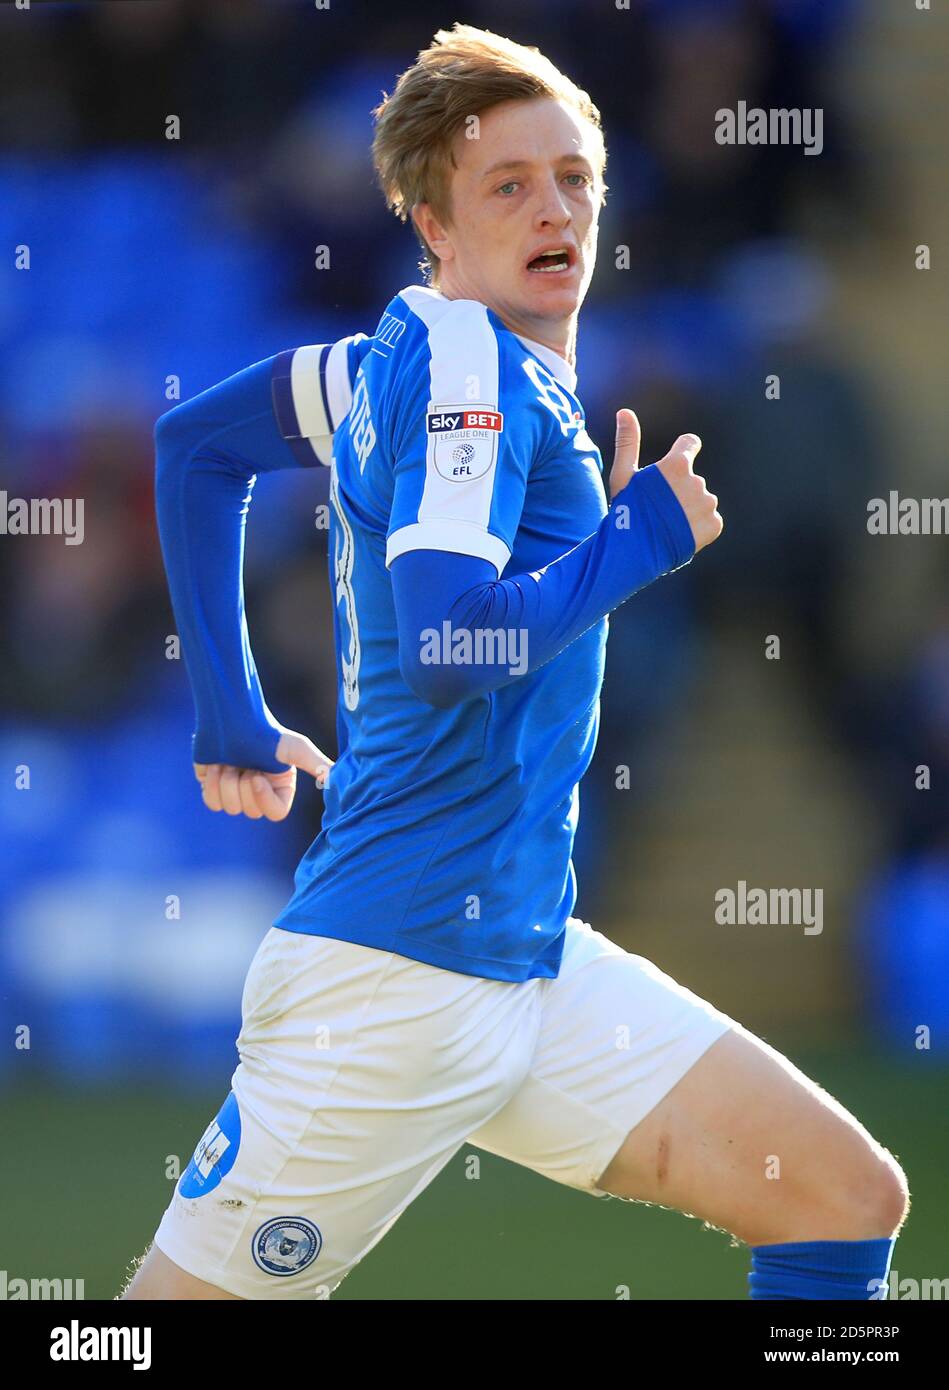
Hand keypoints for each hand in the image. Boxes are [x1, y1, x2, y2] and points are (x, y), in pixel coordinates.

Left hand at [193, 728, 333, 821]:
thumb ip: (318, 766)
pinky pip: (212, 803)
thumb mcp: (297, 749)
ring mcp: (236, 790)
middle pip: (251, 811)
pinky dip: (212, 785)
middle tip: (244, 763)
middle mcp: (260, 791)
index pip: (276, 813)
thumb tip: (335, 780)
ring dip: (226, 783)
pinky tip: (215, 767)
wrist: (230, 717)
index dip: (264, 799)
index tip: (255, 778)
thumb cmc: (266, 731)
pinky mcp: (215, 787)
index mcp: (280, 786)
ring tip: (229, 762)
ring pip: (230, 808)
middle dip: (244, 785)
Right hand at [609, 408, 722, 552]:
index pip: (691, 443)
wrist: (635, 553)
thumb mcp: (623, 476)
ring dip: (689, 509)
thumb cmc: (625, 512)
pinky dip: (698, 527)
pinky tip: (680, 534)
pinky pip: (709, 520)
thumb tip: (624, 411)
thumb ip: (627, 442)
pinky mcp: (714, 524)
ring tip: (668, 525)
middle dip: (679, 491)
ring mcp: (708, 503)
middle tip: (659, 510)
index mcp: (676, 465)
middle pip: (692, 479)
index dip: (683, 451)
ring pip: (701, 500)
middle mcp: (697, 481)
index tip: (673, 468)